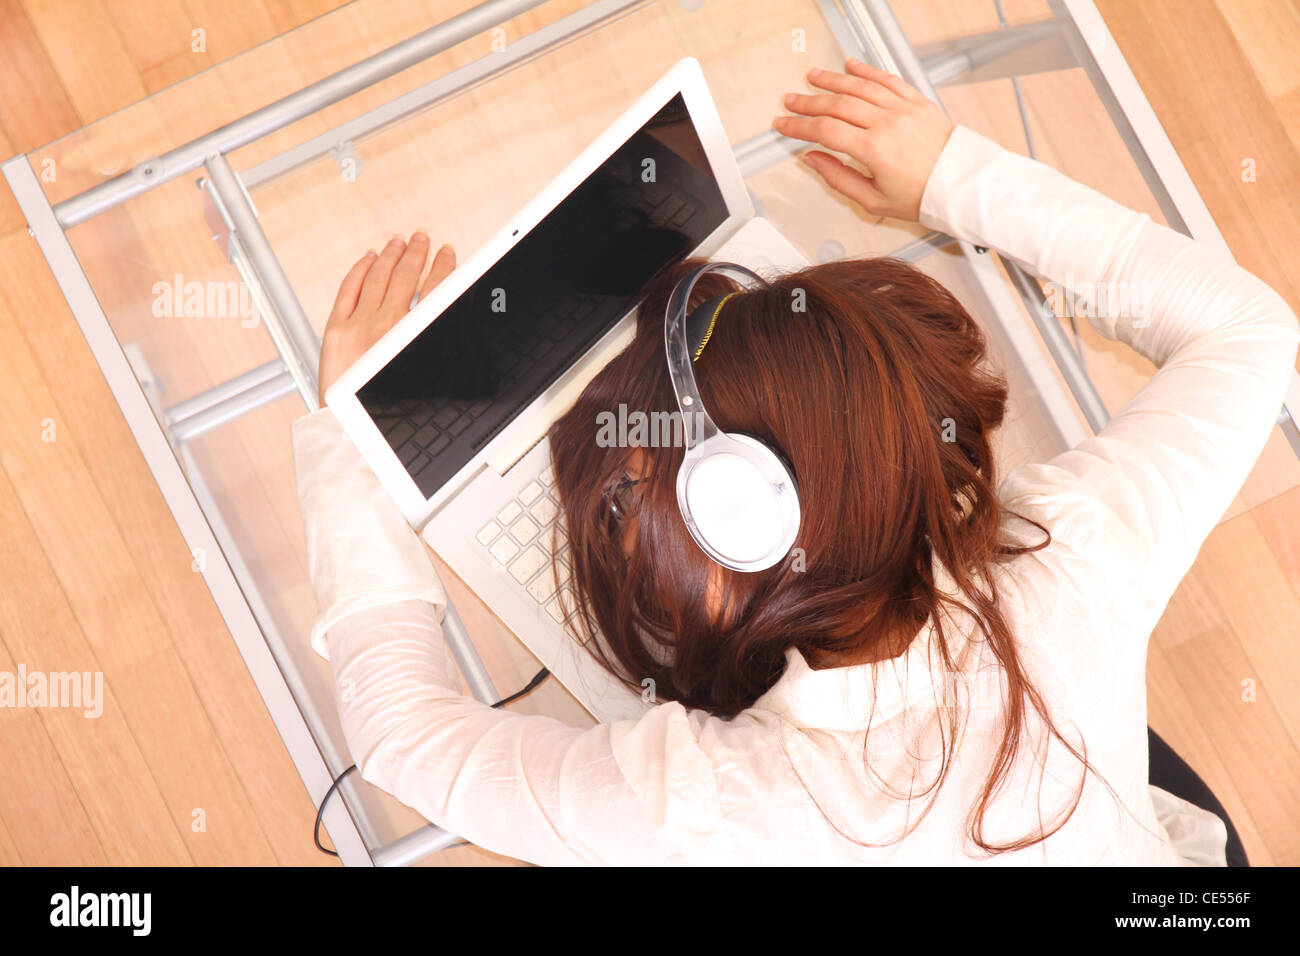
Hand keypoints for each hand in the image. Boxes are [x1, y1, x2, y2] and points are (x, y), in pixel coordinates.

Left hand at [317, 231, 455, 404]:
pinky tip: (369, 258)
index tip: (449, 253)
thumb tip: (445, 322)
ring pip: (379, 276)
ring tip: (399, 241)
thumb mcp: (422, 379)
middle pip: (406, 276)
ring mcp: (358, 326)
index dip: (444, 267)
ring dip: (392, 254)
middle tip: (423, 237)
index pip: (435, 290)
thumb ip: (429, 346)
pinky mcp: (335, 330)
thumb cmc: (387, 411)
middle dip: (417, 252)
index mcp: (413, 339)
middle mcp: (386, 328)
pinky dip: (361, 269)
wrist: (351, 430)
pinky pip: (349, 288)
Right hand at [775, 60, 954, 222]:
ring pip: (860, 87)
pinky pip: (887, 80)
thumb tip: (813, 160)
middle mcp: (888, 124)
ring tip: (813, 77)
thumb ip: (838, 178)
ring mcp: (903, 110)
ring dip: (832, 80)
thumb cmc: (922, 195)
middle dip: (809, 102)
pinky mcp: (917, 102)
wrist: (960, 185)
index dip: (799, 127)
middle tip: (791, 101)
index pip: (825, 131)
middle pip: (838, 105)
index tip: (784, 125)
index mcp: (875, 150)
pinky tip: (852, 67)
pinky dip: (867, 71)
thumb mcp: (873, 200)